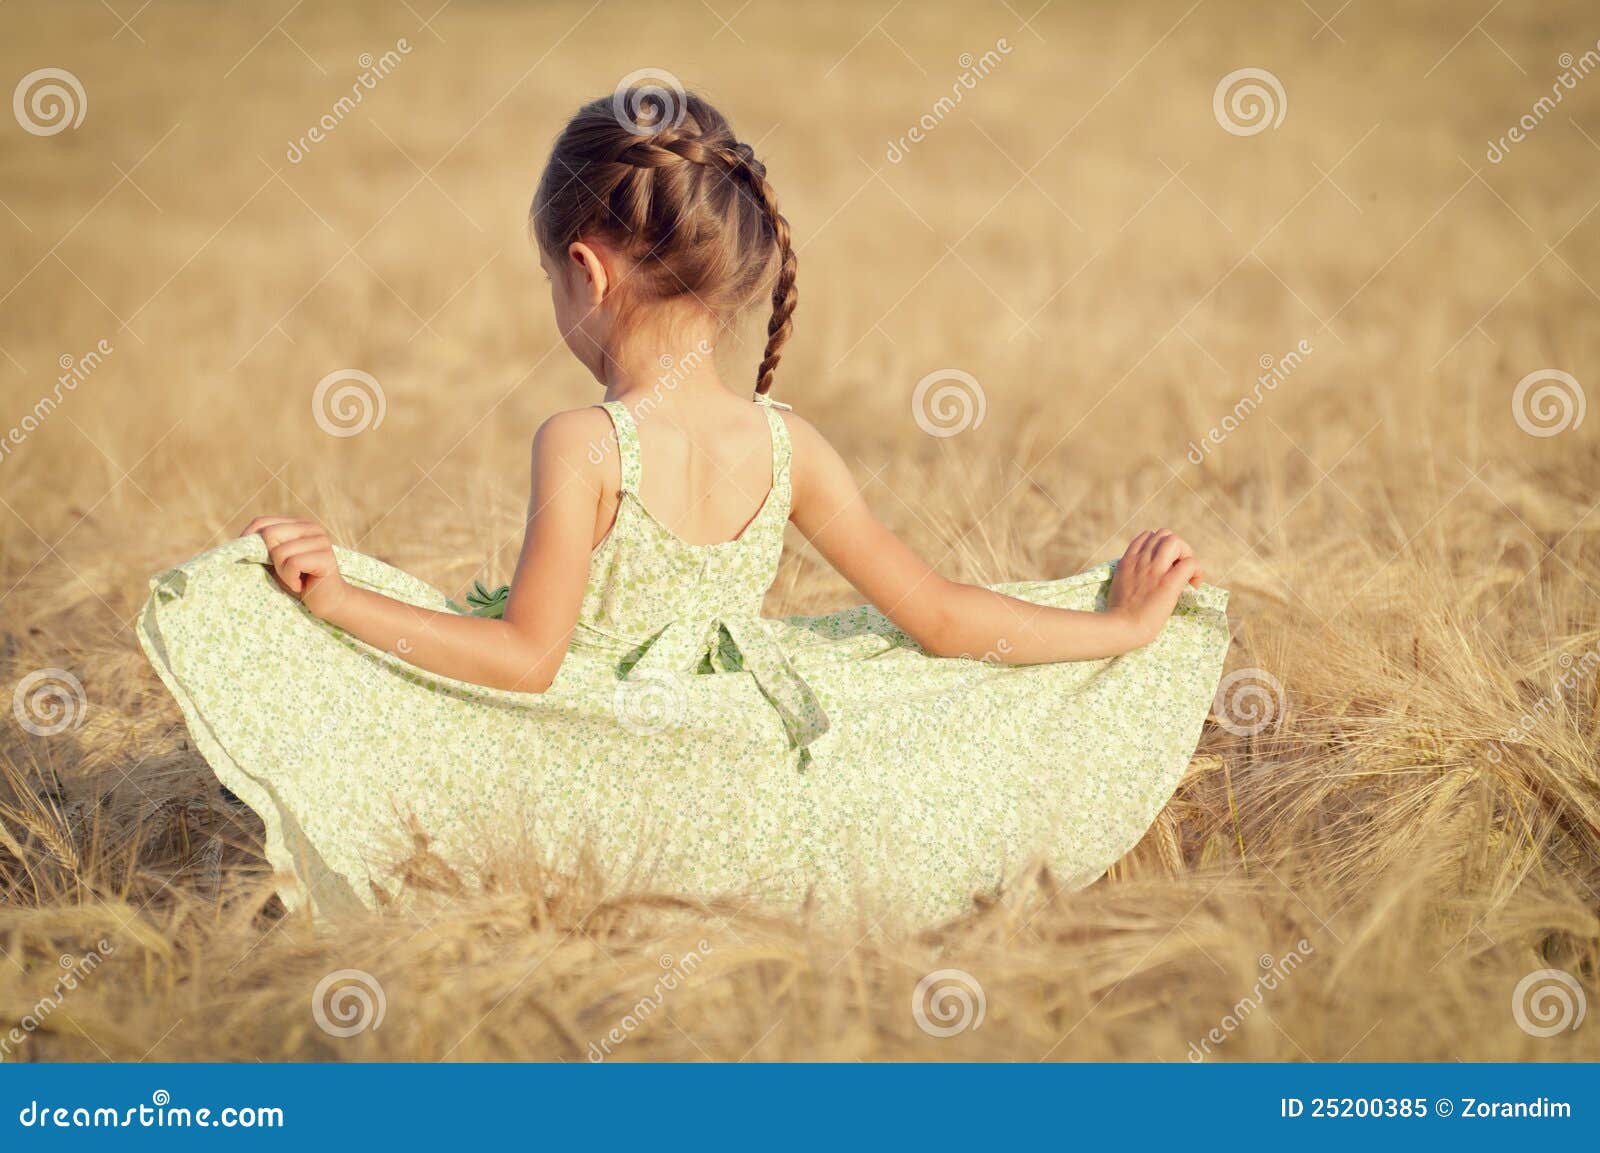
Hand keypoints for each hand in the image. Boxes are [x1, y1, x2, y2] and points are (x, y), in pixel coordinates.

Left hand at [242, 516, 349, 618]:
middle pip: (269, 534)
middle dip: (270, 559)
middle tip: (285, 572)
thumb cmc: (298, 582)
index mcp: (299, 525)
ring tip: (296, 580)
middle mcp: (312, 528)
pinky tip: (301, 585)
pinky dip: (291, 579)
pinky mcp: (326, 558)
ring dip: (282, 573)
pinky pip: (293, 564)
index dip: (249, 540)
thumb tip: (240, 543)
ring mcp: (321, 541)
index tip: (252, 559)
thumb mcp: (276, 562)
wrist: (328, 604)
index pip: (262, 522)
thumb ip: (263, 548)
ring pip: (280, 552)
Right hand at [1106, 529, 1202, 645]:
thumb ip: (1131, 574)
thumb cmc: (1119, 614)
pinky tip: (1192, 584)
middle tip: (1178, 569)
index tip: (1164, 564)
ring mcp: (1154, 570)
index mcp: (1128, 560)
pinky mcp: (1168, 583)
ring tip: (1185, 574)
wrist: (1121, 628)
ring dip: (1186, 555)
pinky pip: (1190, 563)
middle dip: (1176, 548)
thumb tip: (1146, 576)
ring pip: (1176, 542)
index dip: (1160, 547)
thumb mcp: (1119, 583)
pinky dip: (1196, 571)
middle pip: (1165, 534)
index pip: (1148, 536)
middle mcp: (1141, 560)